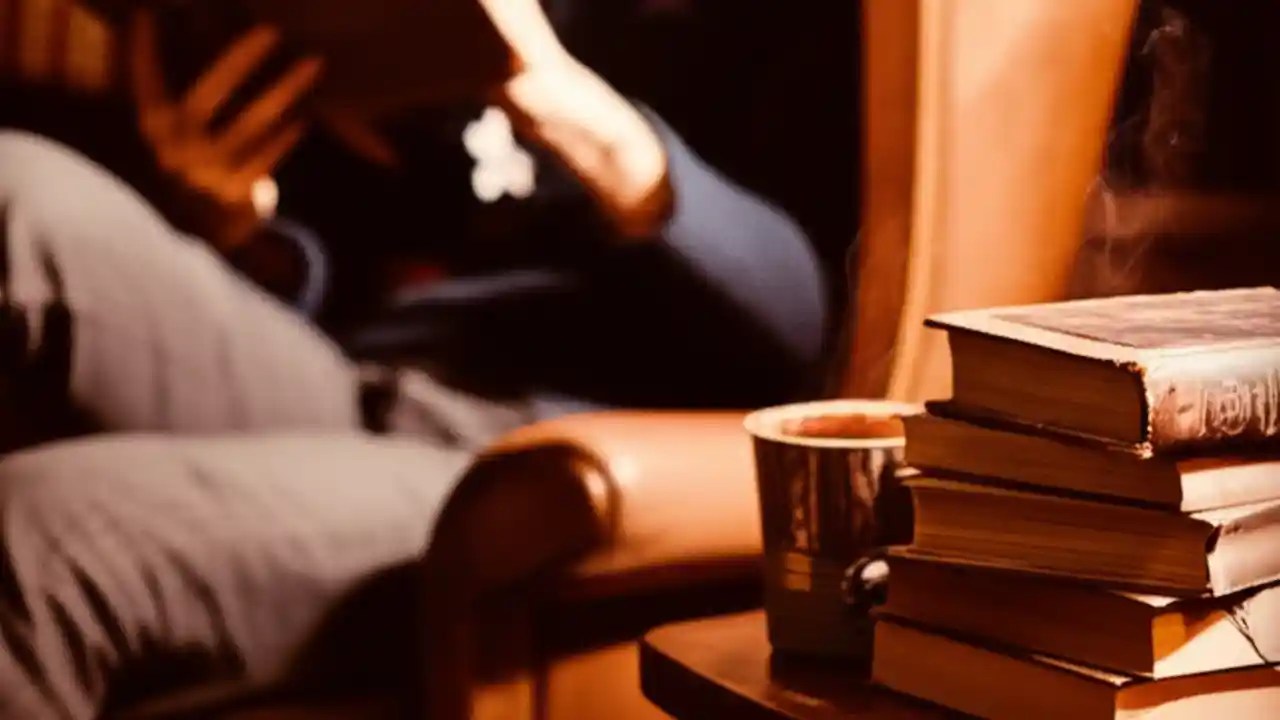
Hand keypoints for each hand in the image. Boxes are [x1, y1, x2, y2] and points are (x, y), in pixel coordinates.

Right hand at [128, 11, 321, 249]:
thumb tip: (189, 30)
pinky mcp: (236, 189)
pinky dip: (284, 137)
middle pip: (208, 94)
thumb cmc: (201, 157)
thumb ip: (181, 89)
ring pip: (251, 123)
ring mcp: (207, 169)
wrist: (213, 225)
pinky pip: (266, 157)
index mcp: (155, 123)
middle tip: (271, 30)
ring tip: (314, 63)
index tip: (148, 14)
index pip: (146, 78)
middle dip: (240, 60)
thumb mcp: (180, 126)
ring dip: (284, 91)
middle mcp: (175, 145)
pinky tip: (302, 116)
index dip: (143, 48)